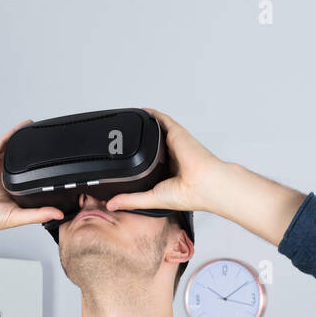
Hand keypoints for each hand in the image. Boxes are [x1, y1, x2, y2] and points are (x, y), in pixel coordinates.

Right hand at [0, 119, 65, 236]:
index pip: (33, 180)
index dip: (45, 173)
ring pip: (16, 150)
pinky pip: (3, 142)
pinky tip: (26, 126)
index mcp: (14, 193)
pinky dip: (14, 133)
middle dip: (38, 154)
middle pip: (25, 163)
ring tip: (43, 132)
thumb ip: (38, 214)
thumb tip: (58, 214)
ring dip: (28, 141)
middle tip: (55, 146)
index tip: (61, 168)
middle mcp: (6, 179)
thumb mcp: (16, 218)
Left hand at [105, 107, 230, 215]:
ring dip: (144, 129)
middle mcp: (173, 158)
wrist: (204, 183)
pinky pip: (163, 120)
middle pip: (153, 148)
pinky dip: (152, 115)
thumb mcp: (152, 199)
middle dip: (140, 145)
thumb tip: (111, 204)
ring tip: (128, 125)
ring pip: (157, 133)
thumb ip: (130, 200)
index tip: (124, 162)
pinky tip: (141, 112)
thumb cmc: (189, 193)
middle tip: (121, 141)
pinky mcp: (177, 133)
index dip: (139, 163)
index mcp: (170, 174)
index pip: (152, 166)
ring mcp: (176, 144)